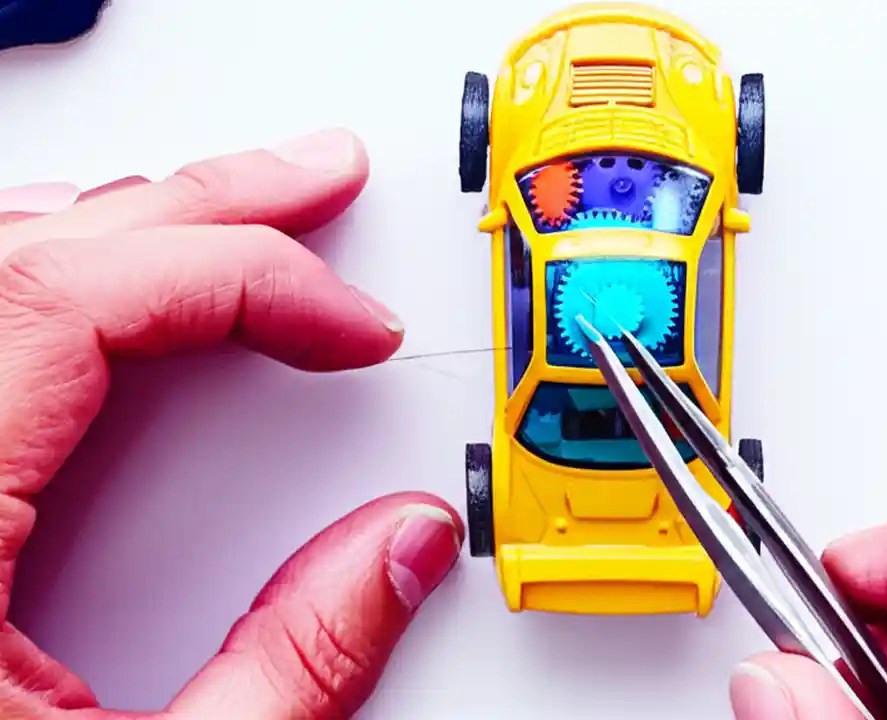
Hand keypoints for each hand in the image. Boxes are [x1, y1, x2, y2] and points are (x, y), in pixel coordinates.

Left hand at [0, 129, 463, 717]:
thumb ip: (298, 665)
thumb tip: (406, 550)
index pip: (70, 306)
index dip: (237, 280)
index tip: (348, 325)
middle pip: (30, 258)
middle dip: (201, 211)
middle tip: (315, 186)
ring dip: (126, 231)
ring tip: (238, 219)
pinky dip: (57, 283)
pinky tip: (114, 281)